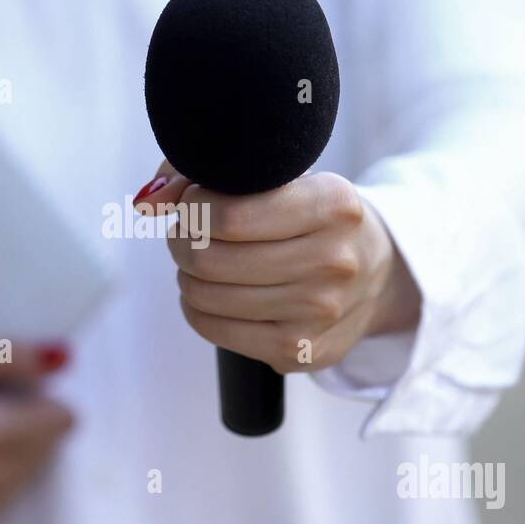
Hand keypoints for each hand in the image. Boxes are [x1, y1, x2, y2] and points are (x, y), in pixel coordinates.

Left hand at [134, 162, 420, 373]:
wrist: (377, 273)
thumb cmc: (310, 215)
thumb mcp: (280, 178)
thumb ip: (206, 171)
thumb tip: (147, 201)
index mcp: (333, 205)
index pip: (229, 213)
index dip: (192, 206)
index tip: (194, 201)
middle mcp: (334, 261)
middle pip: (209, 258)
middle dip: (182, 240)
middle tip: (188, 232)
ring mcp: (320, 313)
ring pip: (205, 296)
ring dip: (187, 275)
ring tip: (201, 261)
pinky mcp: (301, 352)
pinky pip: (214, 330)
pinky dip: (197, 309)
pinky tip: (212, 293)